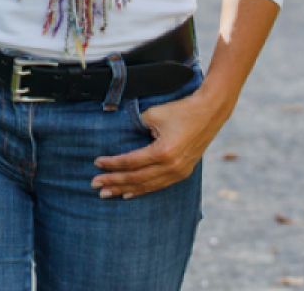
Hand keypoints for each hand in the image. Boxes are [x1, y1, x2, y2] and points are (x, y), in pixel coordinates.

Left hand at [91, 87, 225, 199]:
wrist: (209, 113)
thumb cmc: (180, 110)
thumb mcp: (154, 114)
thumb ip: (136, 125)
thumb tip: (120, 132)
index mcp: (163, 152)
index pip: (131, 162)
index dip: (112, 164)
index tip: (96, 163)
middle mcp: (172, 167)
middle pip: (136, 178)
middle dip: (114, 182)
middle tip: (95, 185)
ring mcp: (179, 172)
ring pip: (147, 186)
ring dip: (125, 190)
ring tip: (107, 193)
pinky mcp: (183, 173)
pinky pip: (158, 186)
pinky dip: (142, 190)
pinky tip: (128, 194)